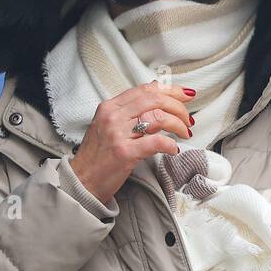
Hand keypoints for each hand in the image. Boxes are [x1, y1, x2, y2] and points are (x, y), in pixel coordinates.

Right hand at [69, 82, 194, 202]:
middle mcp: (113, 117)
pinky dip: (170, 144)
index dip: (170, 90)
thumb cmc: (97, 156)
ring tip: (184, 133)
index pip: (145, 90)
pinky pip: (156, 142)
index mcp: (110, 107)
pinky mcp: (124, 152)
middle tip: (188, 118)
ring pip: (158, 117)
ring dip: (178, 124)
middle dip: (178, 107)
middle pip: (155, 100)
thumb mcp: (108, 125)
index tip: (184, 95)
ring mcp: (118, 134)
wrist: (82, 181)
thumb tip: (153, 92)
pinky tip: (174, 149)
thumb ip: (128, 110)